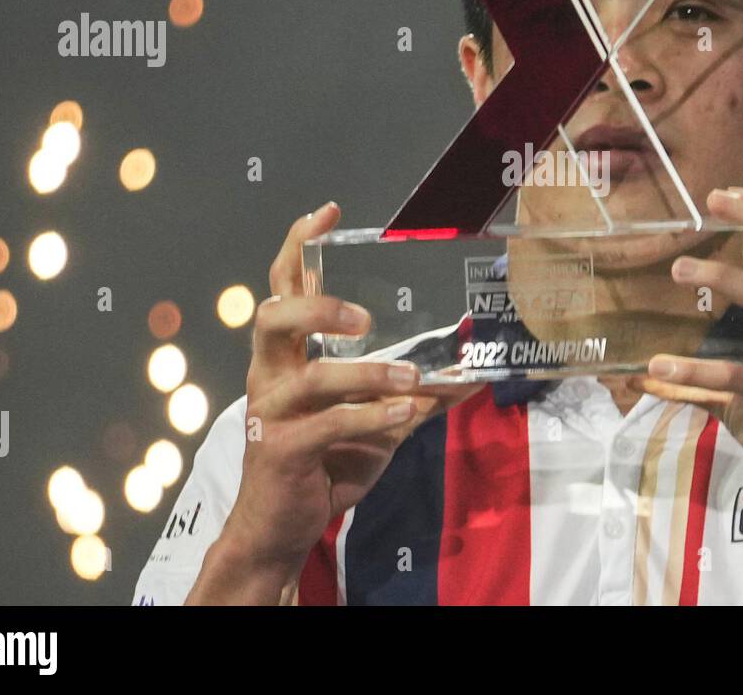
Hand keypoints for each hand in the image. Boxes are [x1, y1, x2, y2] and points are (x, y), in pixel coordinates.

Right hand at [216, 202, 480, 579]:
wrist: (283, 529)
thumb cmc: (326, 465)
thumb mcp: (378, 423)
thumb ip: (417, 394)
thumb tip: (473, 374)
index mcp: (285, 357)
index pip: (282, 289)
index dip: (299, 247)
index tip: (328, 212)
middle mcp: (269, 376)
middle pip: (274, 318)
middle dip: (318, 307)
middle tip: (365, 317)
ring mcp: (269, 413)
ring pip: (312, 376)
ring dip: (367, 374)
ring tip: (413, 380)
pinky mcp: (280, 450)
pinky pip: (327, 424)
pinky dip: (370, 415)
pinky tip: (404, 412)